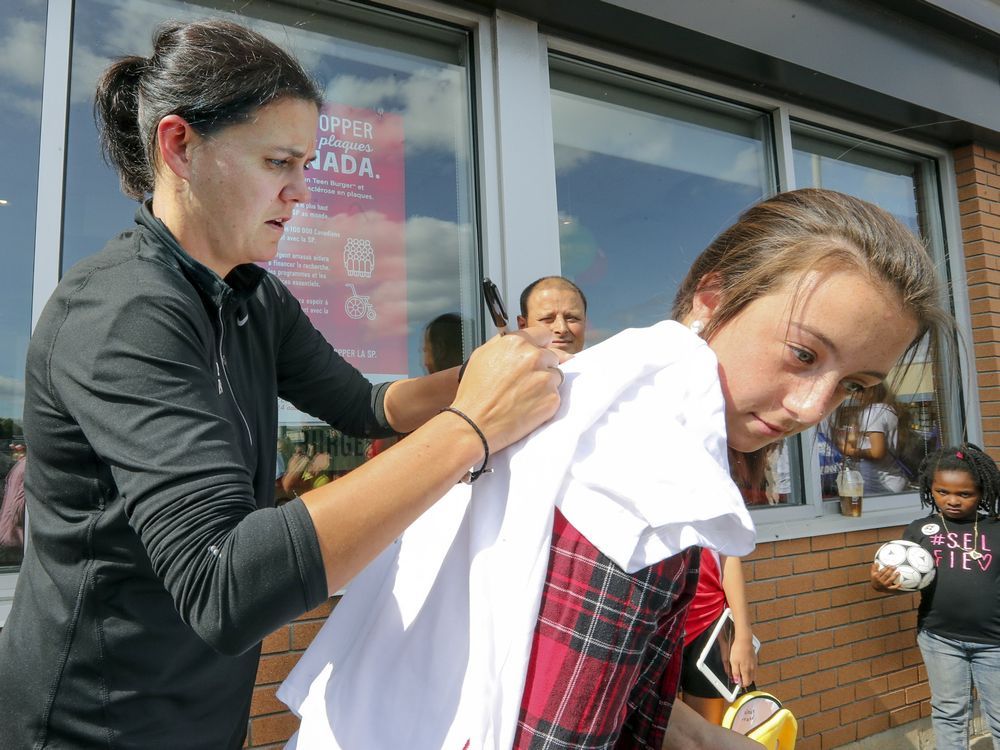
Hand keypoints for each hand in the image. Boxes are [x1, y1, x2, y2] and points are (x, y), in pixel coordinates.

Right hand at [451, 325, 564, 453]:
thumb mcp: (481, 355)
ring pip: (556, 376)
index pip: (544, 335)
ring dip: (545, 384)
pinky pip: (555, 396)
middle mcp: (534, 357)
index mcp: (516, 342)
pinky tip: (528, 407)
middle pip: (552, 356)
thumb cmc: (474, 392)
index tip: (540, 352)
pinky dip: (545, 401)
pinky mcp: (552, 399)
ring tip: (525, 395)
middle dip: (543, 366)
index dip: (541, 345)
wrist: (475, 423)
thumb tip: (521, 339)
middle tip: (526, 381)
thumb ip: (503, 342)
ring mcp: (545, 378)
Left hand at [729, 638, 757, 690]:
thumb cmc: (738, 650)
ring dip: (748, 676)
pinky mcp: (755, 660)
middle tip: (739, 677)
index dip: (742, 684)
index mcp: (746, 670)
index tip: (737, 682)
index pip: (746, 683)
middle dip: (745, 681)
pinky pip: (754, 669)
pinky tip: (745, 665)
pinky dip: (751, 670)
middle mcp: (752, 668)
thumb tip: (737, 681)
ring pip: (753, 675)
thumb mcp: (733, 662)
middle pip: (751, 680)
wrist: (744, 640)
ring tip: (742, 672)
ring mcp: (755, 664)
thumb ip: (735, 672)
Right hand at [870, 562, 901, 591]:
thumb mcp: (873, 573)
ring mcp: (884, 585)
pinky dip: (897, 586)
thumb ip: (874, 568)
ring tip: (898, 572)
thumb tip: (877, 562)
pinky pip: (893, 587)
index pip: (882, 572)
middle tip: (895, 567)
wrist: (875, 588)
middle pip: (886, 575)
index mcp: (877, 576)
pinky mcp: (888, 588)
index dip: (886, 568)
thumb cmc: (875, 579)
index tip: (890, 565)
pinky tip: (900, 583)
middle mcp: (880, 581)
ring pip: (890, 580)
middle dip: (891, 571)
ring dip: (894, 576)